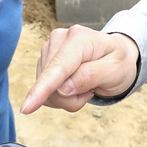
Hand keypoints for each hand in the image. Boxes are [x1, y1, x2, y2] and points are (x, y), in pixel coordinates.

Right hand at [21, 26, 138, 114]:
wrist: (117, 55)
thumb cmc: (118, 62)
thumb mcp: (115, 71)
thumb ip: (90, 76)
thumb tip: (63, 88)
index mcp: (79, 38)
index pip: (58, 67)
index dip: (42, 88)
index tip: (27, 107)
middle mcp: (59, 39)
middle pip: (51, 84)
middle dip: (70, 98)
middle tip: (91, 91)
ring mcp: (49, 50)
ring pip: (46, 90)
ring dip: (66, 98)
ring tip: (85, 86)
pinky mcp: (44, 61)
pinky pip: (45, 91)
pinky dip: (61, 96)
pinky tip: (74, 86)